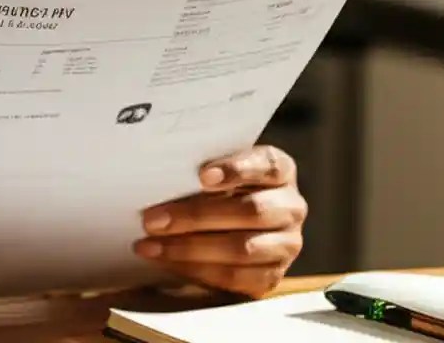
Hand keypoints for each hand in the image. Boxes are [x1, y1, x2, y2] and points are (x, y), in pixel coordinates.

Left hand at [133, 145, 306, 297]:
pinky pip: (235, 277)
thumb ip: (201, 173)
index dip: (236, 169)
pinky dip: (196, 269)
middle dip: (196, 216)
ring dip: (189, 248)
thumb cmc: (218, 191)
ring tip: (152, 245)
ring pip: (241, 248)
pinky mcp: (272, 275)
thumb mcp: (216, 174)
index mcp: (281, 171)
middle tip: (153, 220)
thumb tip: (162, 178)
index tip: (202, 176)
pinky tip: (168, 261)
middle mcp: (290, 207)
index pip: (268, 165)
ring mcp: (286, 244)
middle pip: (250, 211)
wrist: (232, 229)